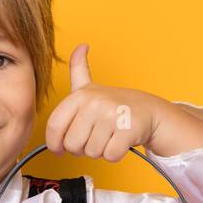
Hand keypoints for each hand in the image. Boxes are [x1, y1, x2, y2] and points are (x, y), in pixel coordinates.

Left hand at [43, 44, 168, 162]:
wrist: (149, 110)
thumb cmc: (115, 103)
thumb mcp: (91, 86)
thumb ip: (79, 68)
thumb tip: (80, 46)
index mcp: (80, 95)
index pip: (54, 126)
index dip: (54, 143)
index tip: (58, 149)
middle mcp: (94, 103)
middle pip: (72, 144)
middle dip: (81, 148)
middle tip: (93, 138)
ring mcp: (112, 116)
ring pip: (91, 152)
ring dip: (100, 151)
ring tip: (108, 136)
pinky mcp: (127, 131)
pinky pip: (110, 156)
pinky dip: (115, 154)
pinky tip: (119, 141)